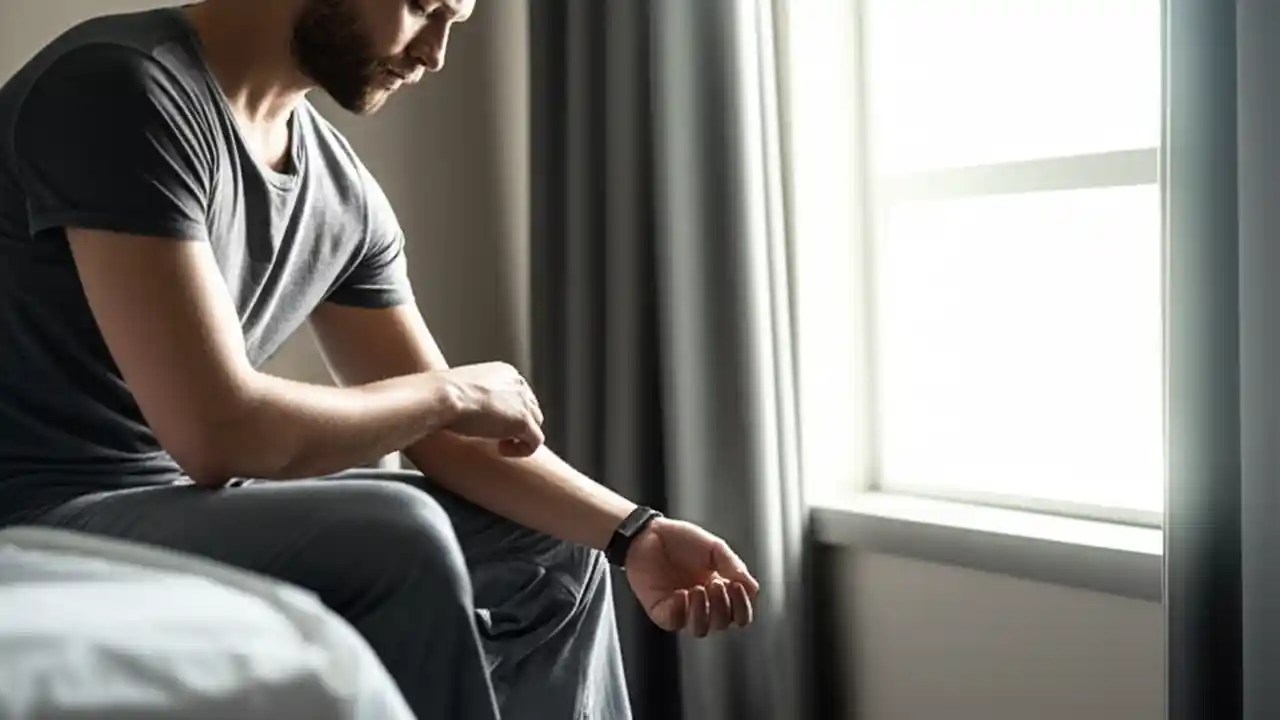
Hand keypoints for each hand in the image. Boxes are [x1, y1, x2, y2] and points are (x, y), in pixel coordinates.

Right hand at [437, 362, 544, 456]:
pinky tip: (500, 451)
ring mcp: (523, 402)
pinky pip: (535, 441)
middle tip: (494, 437)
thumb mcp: (464, 389)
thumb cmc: (442, 395)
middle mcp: (519, 384)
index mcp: (506, 372)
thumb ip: (479, 397)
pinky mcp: (523, 422)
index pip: (519, 395)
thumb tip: (476, 412)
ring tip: (496, 445)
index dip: (508, 413)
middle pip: (530, 409)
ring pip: (534, 424)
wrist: (442, 397)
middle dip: (515, 425)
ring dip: (518, 437)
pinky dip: (521, 450)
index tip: (490, 424)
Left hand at [624, 517, 759, 637]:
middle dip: (723, 606)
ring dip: (704, 612)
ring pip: (701, 630)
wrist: (650, 533)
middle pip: (722, 624)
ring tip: (698, 589)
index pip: (739, 615)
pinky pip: (675, 623)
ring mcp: (681, 610)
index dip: (743, 607)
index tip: (737, 586)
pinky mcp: (661, 611)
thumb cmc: (682, 539)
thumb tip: (753, 589)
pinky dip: (681, 610)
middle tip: (715, 583)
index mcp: (719, 591)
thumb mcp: (715, 549)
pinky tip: (681, 592)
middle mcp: (702, 604)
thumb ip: (735, 568)